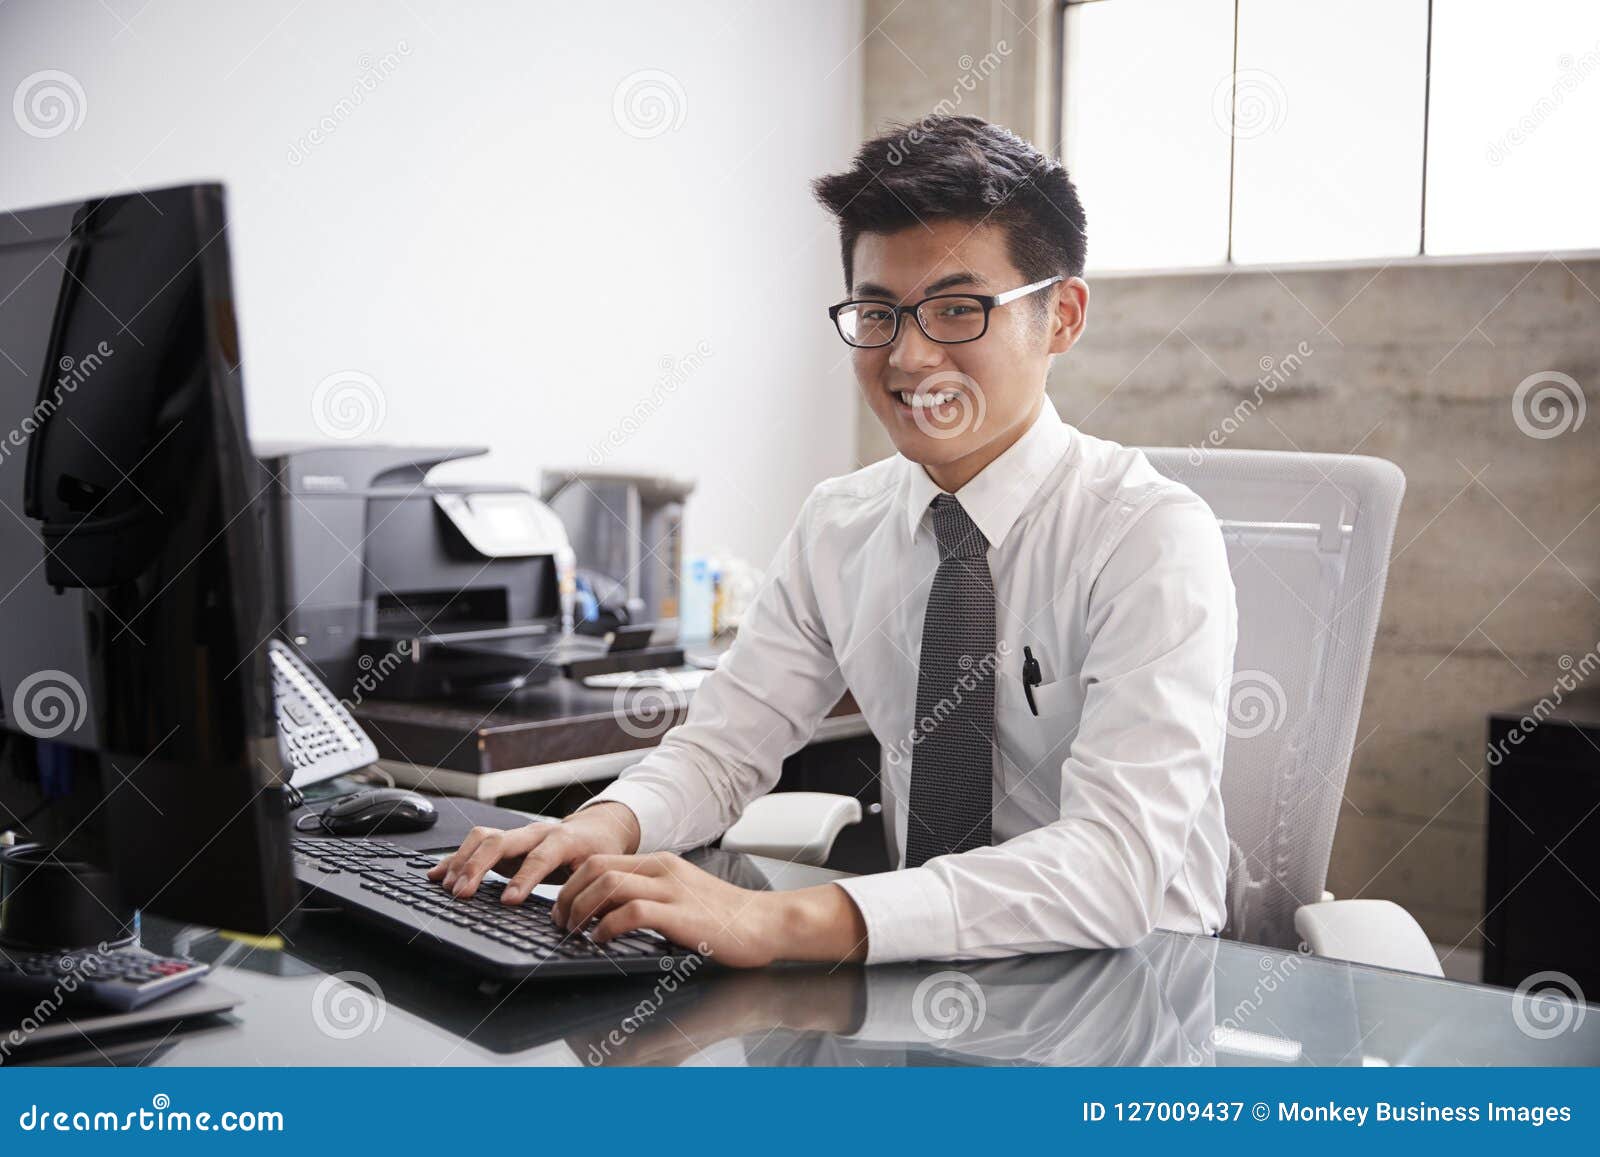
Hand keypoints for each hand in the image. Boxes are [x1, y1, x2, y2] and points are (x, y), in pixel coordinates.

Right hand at [425, 802, 639, 902]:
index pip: (540, 857)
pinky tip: (437, 875)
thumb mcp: (600, 871)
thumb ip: (585, 891)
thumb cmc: (598, 851)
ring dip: (462, 862)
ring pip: (483, 838)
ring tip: (448, 887)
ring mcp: (518, 835)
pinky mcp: (504, 843)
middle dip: (477, 866)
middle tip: (461, 893)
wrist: (597, 828)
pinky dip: (454, 859)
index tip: (508, 901)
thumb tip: (572, 920)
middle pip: (500, 840)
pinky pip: (474, 844)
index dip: (523, 879)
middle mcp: (535, 833)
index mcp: (563, 840)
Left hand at [551, 852, 868, 968]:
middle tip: (559, 921)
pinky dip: (607, 926)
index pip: (601, 860)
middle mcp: (662, 870)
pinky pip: (631, 912)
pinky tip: (602, 941)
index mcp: (660, 863)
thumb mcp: (681, 897)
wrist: (766, 922)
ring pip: (607, 885)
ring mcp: (672, 890)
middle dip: (567, 894)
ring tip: (574, 932)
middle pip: (596, 867)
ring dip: (580, 910)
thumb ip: (649, 898)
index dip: (572, 882)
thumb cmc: (725, 917)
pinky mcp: (680, 914)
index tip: (562, 906)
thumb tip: (609, 914)